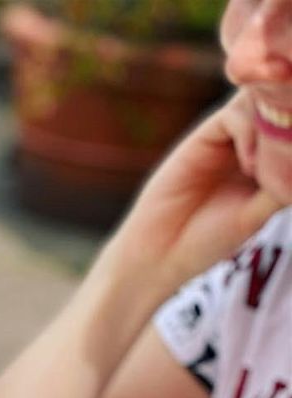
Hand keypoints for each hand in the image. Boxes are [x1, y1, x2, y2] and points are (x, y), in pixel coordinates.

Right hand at [111, 93, 282, 296]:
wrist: (159, 252)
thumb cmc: (209, 240)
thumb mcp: (257, 214)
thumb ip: (280, 185)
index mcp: (269, 164)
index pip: (291, 131)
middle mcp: (251, 146)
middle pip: (278, 110)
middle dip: (288, 115)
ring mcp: (227, 140)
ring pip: (259, 104)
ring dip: (273, 119)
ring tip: (274, 153)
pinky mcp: (204, 138)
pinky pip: (234, 116)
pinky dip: (248, 133)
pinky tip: (248, 166)